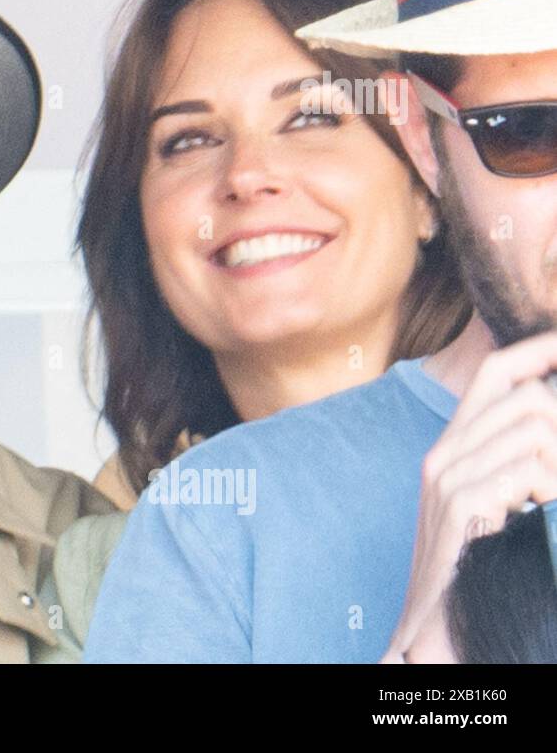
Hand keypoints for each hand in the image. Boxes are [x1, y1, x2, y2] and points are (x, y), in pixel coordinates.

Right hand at [383, 331, 556, 659]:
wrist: (434, 630)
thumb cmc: (474, 572)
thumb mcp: (491, 507)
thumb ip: (512, 462)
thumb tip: (544, 418)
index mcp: (451, 448)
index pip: (493, 373)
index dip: (536, 350)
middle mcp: (443, 454)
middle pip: (528, 399)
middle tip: (551, 481)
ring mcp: (447, 479)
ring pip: (535, 431)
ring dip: (556, 471)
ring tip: (543, 502)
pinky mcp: (459, 505)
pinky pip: (525, 470)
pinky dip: (544, 493)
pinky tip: (533, 517)